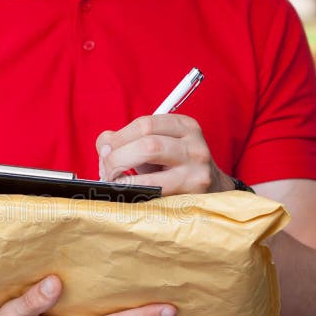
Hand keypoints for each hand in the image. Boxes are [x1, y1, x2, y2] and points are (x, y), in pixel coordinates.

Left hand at [96, 115, 231, 194]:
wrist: (212, 192)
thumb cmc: (174, 168)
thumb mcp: (156, 147)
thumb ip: (127, 140)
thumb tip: (103, 147)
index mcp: (184, 126)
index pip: (145, 124)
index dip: (119, 138)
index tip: (105, 151)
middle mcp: (193, 143)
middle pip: (146, 142)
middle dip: (117, 156)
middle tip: (106, 170)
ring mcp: (196, 166)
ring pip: (150, 156)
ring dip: (121, 172)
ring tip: (113, 181)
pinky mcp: (193, 189)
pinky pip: (154, 187)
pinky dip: (132, 188)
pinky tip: (126, 192)